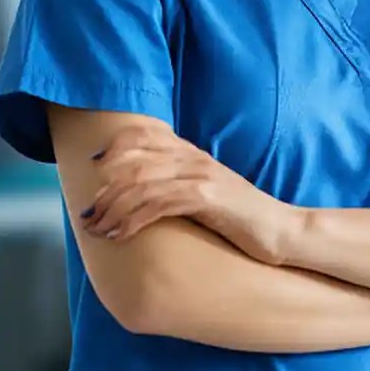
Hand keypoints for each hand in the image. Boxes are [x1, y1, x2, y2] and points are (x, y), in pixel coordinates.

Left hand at [76, 124, 301, 264]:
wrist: (282, 231)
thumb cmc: (240, 219)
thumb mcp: (206, 194)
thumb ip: (177, 185)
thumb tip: (142, 194)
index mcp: (191, 153)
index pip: (142, 134)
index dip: (112, 147)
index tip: (92, 170)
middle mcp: (192, 158)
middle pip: (132, 161)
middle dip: (103, 191)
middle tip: (87, 216)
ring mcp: (200, 175)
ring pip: (139, 183)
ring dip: (111, 209)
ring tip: (96, 230)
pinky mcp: (206, 197)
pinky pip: (157, 203)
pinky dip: (131, 220)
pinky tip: (119, 236)